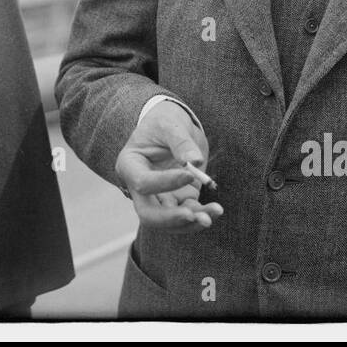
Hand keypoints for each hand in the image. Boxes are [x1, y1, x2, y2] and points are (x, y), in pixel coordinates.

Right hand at [115, 101, 223, 232]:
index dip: (165, 183)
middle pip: (149, 215)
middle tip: (193, 214)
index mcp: (130, 166)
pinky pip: (187, 215)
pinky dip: (201, 215)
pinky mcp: (177, 201)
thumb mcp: (169, 124)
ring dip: (192, 222)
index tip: (190, 174)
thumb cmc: (164, 123)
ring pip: (170, 222)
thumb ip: (180, 141)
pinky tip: (216, 210)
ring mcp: (158, 198)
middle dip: (171, 219)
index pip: (143, 183)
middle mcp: (140, 189)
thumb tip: (195, 161)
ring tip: (214, 211)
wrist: (171, 129)